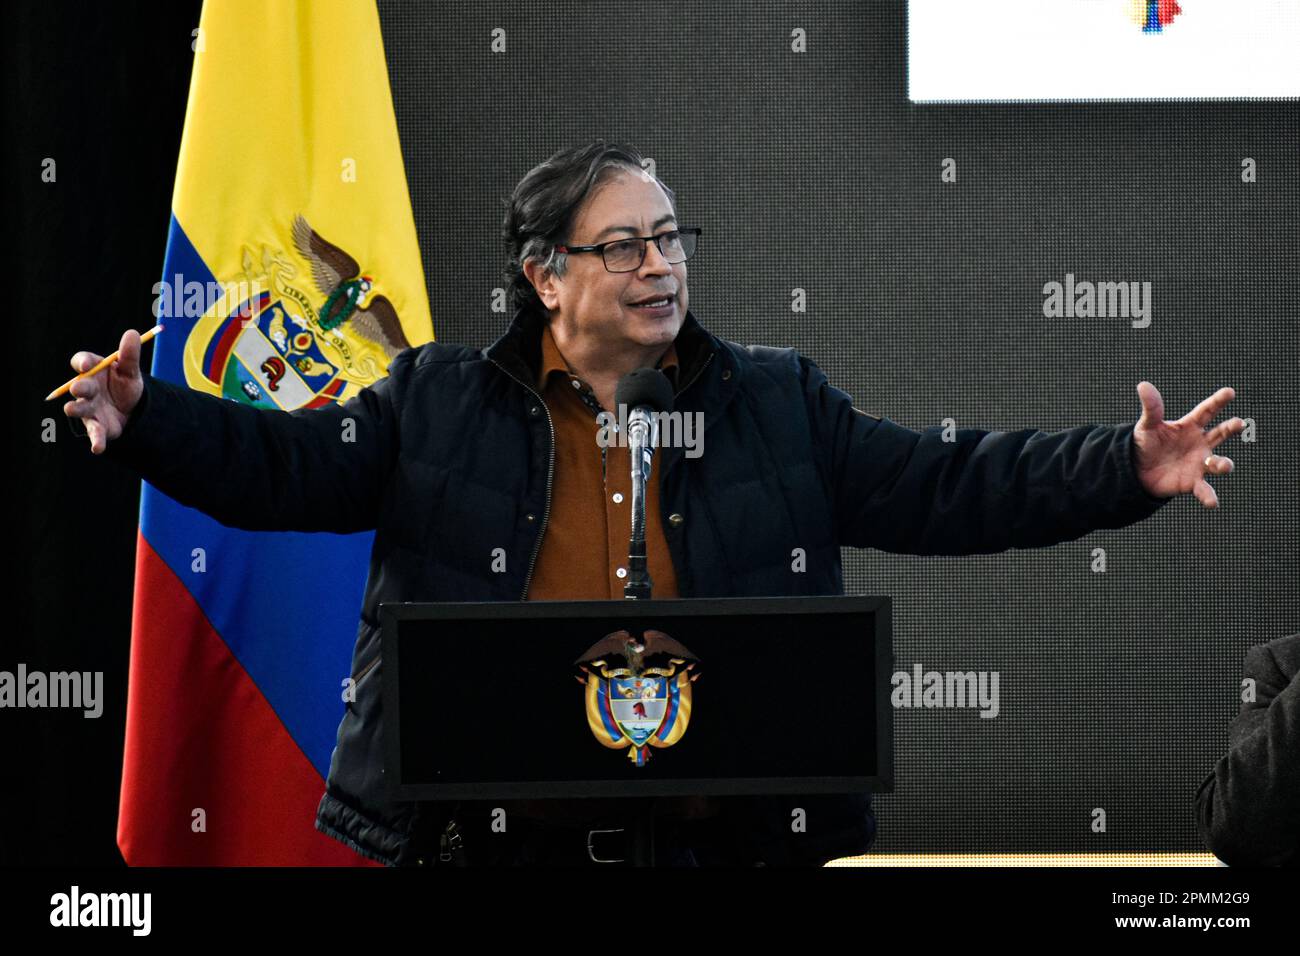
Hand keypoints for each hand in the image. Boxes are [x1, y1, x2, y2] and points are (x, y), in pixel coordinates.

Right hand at [63, 329, 144, 454]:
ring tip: (73, 408)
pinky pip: (94, 434)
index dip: (82, 362)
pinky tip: (97, 448)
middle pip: (79, 385)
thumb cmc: (125, 385)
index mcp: (94, 370)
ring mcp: (89, 408)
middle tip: (80, 387)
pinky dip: (95, 441)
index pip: (82, 361)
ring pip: (79, 408)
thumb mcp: (130, 371)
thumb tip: (132, 333)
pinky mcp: (97, 427)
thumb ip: (130, 355)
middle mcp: (87, 389)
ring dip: (77, 408)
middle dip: (80, 386)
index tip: (87, 364)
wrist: (133, 409)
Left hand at [1132, 381, 1242, 507]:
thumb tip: (1143, 385)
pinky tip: (1212, 503)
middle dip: (1232, 428)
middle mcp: (1200, 443)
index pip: (1206, 411)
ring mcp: (1199, 463)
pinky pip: (1205, 490)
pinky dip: (1209, 496)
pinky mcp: (1193, 482)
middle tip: (1239, 423)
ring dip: (1223, 464)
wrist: (1137, 471)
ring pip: (1218, 463)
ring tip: (1220, 465)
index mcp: (1189, 427)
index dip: (1218, 401)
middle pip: (1221, 434)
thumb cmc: (1144, 445)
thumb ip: (1151, 408)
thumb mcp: (1146, 426)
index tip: (1229, 392)